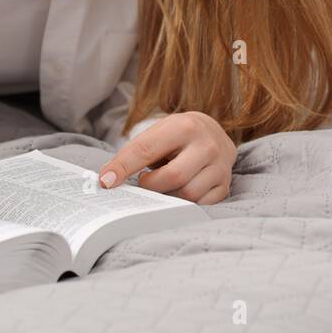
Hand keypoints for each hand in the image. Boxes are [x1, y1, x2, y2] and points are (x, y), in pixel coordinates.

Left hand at [98, 111, 235, 204]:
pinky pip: (201, 205)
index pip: (146, 150)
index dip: (123, 167)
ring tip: (164, 185)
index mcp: (183, 127)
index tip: (106, 182)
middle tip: (145, 181)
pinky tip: (180, 192)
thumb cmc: (177, 137)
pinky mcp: (225, 185)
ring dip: (169, 196)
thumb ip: (133, 153)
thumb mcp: (157, 134)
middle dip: (151, 185)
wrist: (214, 134)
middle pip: (172, 177)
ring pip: (188, 194)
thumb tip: (107, 180)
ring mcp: (219, 166)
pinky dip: (185, 204)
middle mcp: (206, 145)